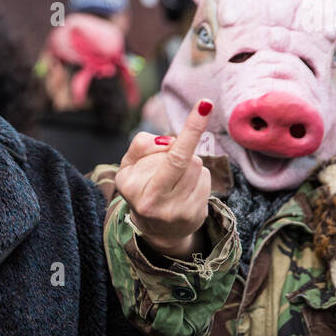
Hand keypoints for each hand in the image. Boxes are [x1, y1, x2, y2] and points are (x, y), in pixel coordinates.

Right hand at [115, 99, 213, 257]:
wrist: (155, 229)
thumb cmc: (141, 187)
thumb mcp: (128, 166)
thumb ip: (142, 145)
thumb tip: (171, 141)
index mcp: (134, 188)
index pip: (172, 155)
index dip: (191, 130)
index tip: (206, 105)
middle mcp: (156, 203)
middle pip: (187, 159)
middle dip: (181, 150)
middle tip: (168, 160)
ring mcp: (178, 213)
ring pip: (198, 167)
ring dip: (189, 166)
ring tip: (175, 180)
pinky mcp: (195, 216)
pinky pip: (206, 180)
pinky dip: (198, 179)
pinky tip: (185, 190)